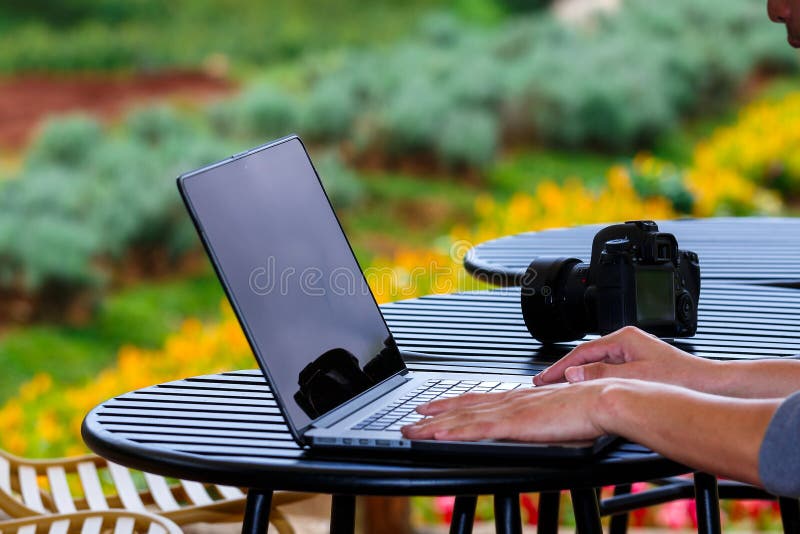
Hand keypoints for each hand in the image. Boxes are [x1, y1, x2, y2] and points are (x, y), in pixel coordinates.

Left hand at [401, 381, 612, 441]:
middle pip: (462, 407)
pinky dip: (455, 432)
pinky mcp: (516, 423)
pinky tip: (437, 435)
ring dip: (434, 425)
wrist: (606, 399)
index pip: (477, 401)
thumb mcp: (560, 413)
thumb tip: (538, 425)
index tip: (432, 407)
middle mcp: (510, 400)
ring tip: (413, 429)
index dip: (452, 404)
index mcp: (520, 399)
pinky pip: (478, 428)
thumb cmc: (592, 407)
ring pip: (463, 418)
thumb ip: (543, 419)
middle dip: (433, 415)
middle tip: (410, 420)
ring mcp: (511, 411)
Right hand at [533, 326, 717, 391]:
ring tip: (560, 391)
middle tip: (544, 385)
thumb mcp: (636, 377)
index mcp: (624, 338)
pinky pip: (607, 374)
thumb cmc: (682, 379)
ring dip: (578, 379)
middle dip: (564, 371)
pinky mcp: (639, 368)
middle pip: (586, 357)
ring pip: (596, 367)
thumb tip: (573, 375)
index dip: (560, 366)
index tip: (543, 378)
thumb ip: (602, 375)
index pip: (582, 351)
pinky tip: (587, 394)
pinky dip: (593, 384)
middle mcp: (627, 343)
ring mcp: (633, 355)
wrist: (710, 386)